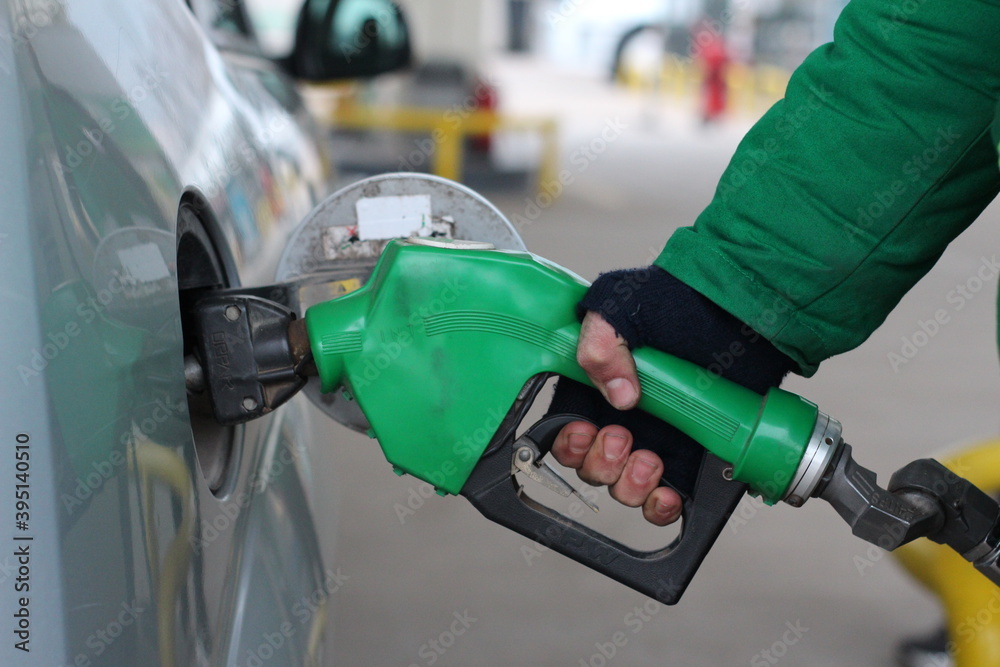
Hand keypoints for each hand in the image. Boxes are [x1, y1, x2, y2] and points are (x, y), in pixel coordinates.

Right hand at [549, 312, 682, 525]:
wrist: (729, 310)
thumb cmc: (673, 303)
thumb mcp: (622, 308)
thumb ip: (603, 343)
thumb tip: (617, 393)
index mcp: (594, 393)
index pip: (565, 437)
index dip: (569, 444)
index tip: (583, 430)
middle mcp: (620, 421)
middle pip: (591, 469)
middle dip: (602, 462)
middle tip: (621, 437)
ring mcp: (654, 441)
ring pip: (622, 488)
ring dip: (630, 484)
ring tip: (649, 460)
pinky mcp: (687, 458)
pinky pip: (662, 501)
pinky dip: (659, 506)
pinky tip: (666, 493)